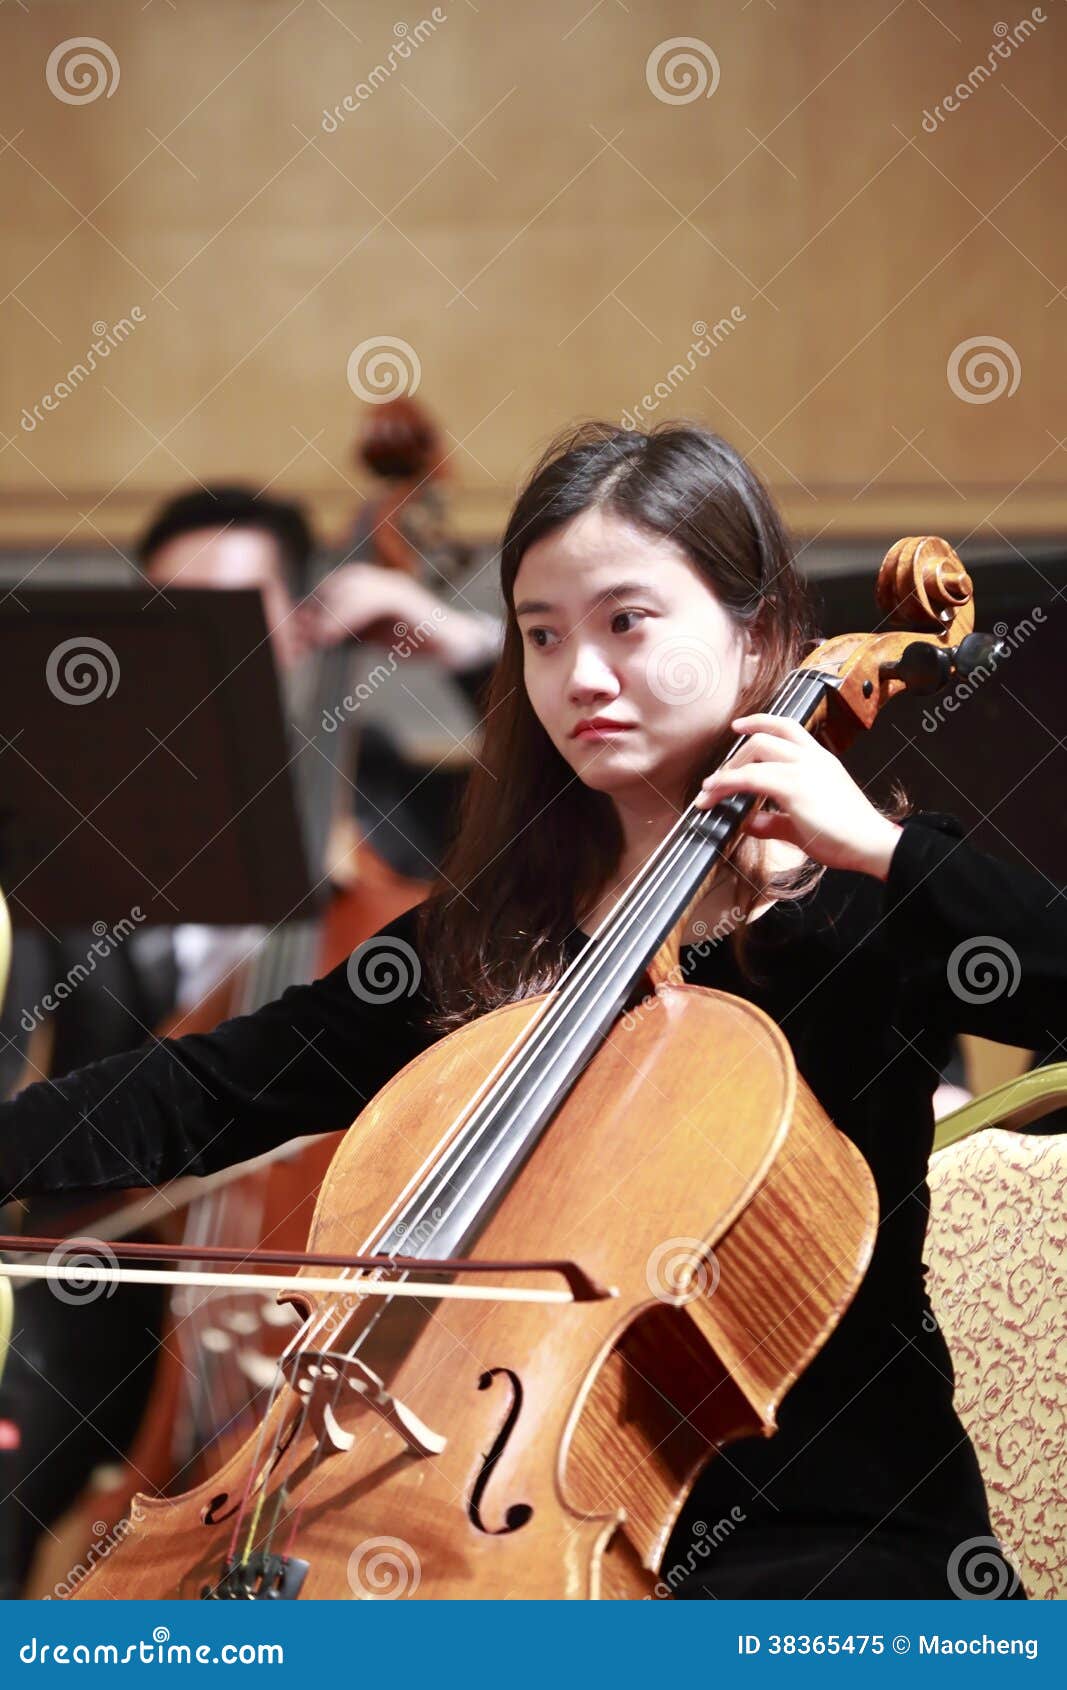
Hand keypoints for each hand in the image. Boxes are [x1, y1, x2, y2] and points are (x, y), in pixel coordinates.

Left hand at [298, 563, 499, 671]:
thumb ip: (345, 631)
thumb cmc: (412, 639)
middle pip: (337, 584)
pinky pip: (372, 599)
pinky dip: (349, 616)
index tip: (297, 633)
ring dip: (329, 613)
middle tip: (303, 637)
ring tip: (317, 639)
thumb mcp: (370, 636)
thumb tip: (309, 636)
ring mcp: (393, 584)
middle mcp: (379, 579)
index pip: (331, 589)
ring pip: (352, 588)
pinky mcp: (405, 596)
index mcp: (369, 585)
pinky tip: (335, 634)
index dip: (311, 608)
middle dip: (317, 610)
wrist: (452, 644)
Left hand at [694, 713, 903, 880]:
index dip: (761, 722)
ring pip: (755, 751)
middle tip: (718, 777)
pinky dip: (727, 782)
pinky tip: (714, 793)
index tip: (739, 727)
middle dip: (736, 755)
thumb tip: (749, 822)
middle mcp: (812, 759)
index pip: (788, 728)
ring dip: (727, 770)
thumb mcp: (804, 824)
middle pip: (764, 738)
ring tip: (710, 790)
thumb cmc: (847, 836)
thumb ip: (774, 822)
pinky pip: (751, 778)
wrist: (871, 845)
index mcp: (821, 760)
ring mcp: (804, 770)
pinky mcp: (794, 788)